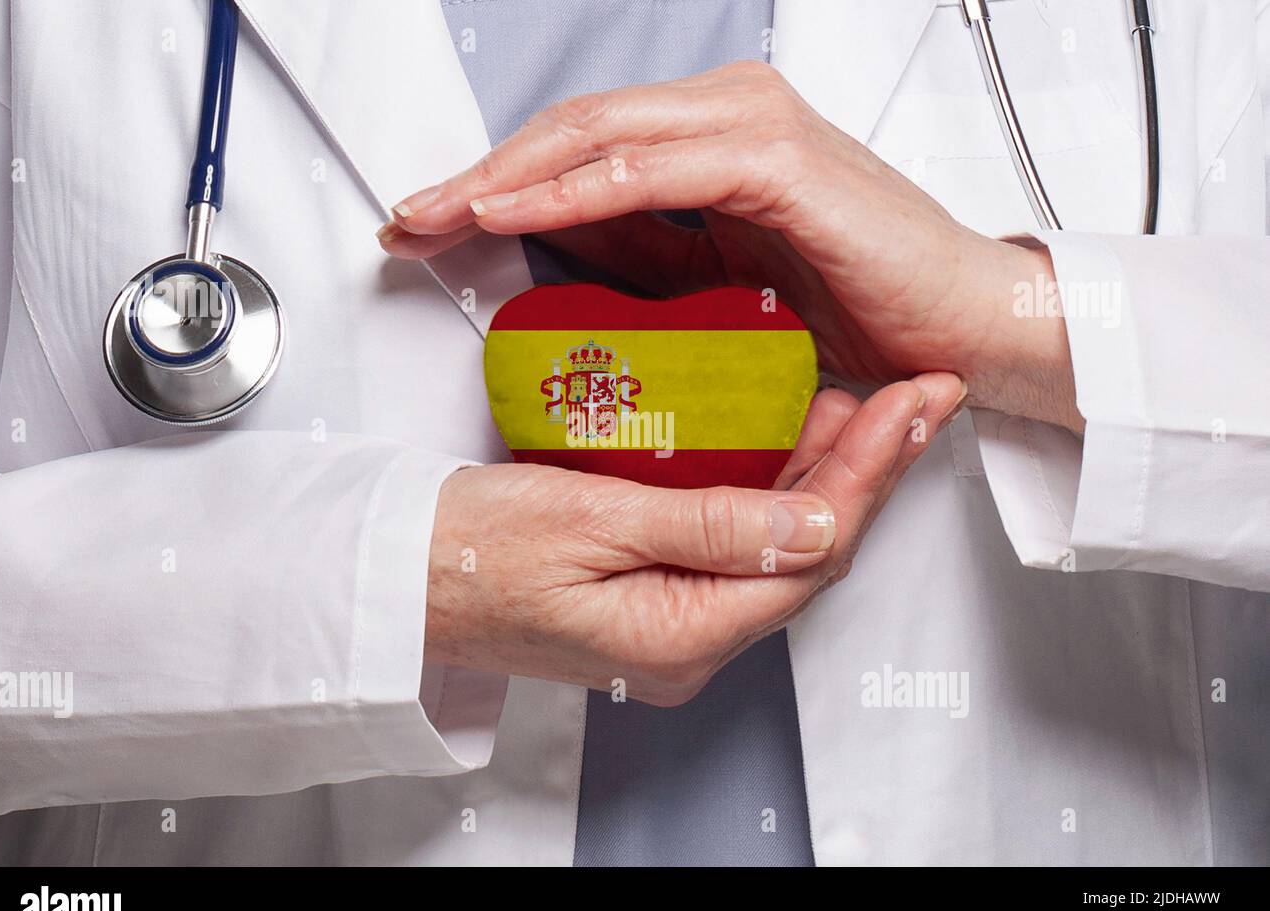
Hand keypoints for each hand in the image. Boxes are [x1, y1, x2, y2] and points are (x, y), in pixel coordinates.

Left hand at [380, 61, 1082, 431]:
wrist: (966, 328)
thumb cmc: (862, 307)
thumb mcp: (720, 284)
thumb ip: (647, 253)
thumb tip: (562, 247)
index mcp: (712, 139)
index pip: (580, 147)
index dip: (498, 181)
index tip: (432, 224)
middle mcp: (726, 116)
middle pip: (573, 130)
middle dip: (480, 176)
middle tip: (410, 221)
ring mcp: (750, 128)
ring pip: (598, 136)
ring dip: (508, 178)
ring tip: (439, 218)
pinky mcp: (775, 162)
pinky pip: (651, 172)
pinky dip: (576, 192)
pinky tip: (516, 215)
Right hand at [425, 373, 962, 704]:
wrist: (398, 576)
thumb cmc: (467, 552)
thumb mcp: (588, 522)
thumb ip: (710, 526)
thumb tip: (817, 522)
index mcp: (680, 636)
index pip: (811, 552)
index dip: (870, 473)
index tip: (908, 406)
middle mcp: (688, 646)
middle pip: (809, 556)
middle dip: (868, 472)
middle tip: (912, 399)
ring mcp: (673, 627)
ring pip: (778, 549)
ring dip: (825, 476)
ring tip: (868, 407)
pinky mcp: (656, 601)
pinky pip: (736, 547)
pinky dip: (769, 491)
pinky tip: (786, 442)